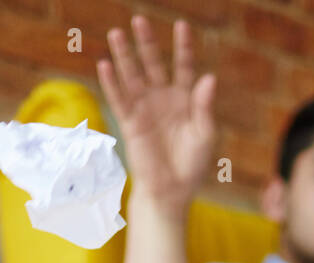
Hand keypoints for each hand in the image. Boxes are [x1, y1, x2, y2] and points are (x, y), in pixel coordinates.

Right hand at [97, 16, 216, 217]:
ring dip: (124, 56)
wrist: (172, 191)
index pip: (183, 66)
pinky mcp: (130, 122)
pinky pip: (119, 99)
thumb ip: (205, 107)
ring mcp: (145, 109)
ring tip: (116, 34)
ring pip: (133, 76)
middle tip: (139, 20)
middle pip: (153, 64)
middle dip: (146, 43)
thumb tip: (209, 77)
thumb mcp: (205, 135)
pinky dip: (111, 83)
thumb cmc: (191, 165)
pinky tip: (105, 64)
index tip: (181, 26)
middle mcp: (163, 98)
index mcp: (185, 99)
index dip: (183, 47)